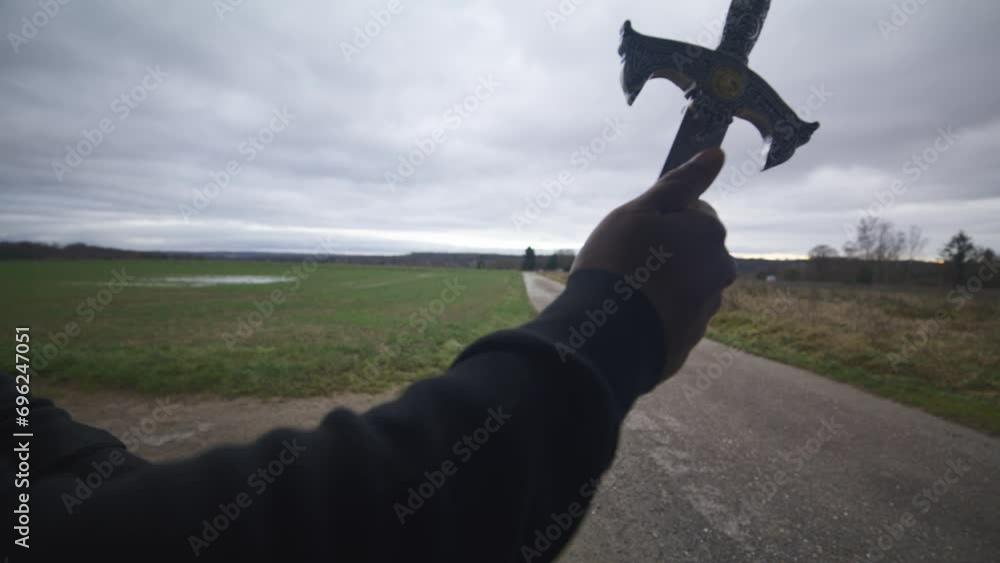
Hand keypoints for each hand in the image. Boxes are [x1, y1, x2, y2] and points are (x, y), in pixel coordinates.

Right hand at [571, 148, 734, 381]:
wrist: (608, 339)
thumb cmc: (619, 265)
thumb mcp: (641, 211)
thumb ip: (682, 182)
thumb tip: (717, 153)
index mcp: (710, 233)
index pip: (695, 212)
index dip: (662, 218)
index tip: (635, 233)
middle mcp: (719, 269)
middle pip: (693, 249)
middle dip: (667, 251)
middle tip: (627, 262)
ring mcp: (707, 307)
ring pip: (685, 283)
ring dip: (662, 283)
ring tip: (625, 292)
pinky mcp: (691, 338)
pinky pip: (675, 315)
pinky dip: (658, 312)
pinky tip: (631, 315)